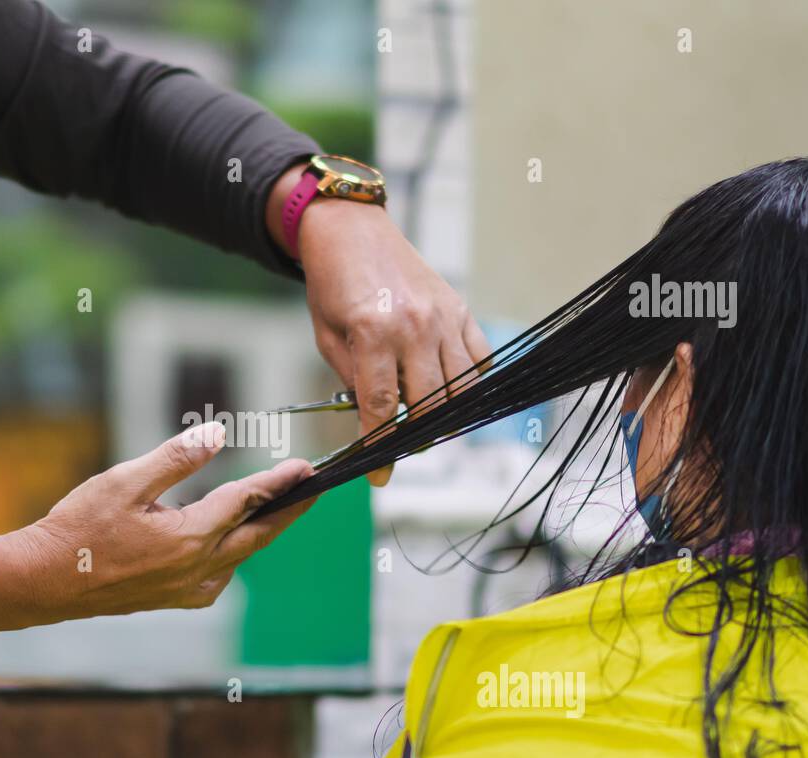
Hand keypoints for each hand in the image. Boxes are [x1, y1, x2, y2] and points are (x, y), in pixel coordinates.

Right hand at [0, 422, 314, 630]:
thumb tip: (216, 435)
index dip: (280, 482)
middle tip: (314, 490)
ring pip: (241, 558)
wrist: (44, 581)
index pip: (247, 501)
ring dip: (262, 533)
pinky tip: (229, 545)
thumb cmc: (78, 529)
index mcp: (189, 536)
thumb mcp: (124, 481)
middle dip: (290, 511)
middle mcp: (197, 568)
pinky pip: (219, 577)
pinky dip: (234, 556)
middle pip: (259, 535)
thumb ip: (175, 458)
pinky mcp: (173, 599)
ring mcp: (187, 589)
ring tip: (279, 511)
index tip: (307, 467)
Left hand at [268, 165, 490, 485]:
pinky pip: (480, 359)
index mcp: (373, 333)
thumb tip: (378, 421)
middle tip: (404, 449)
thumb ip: (354, 381)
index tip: (379, 475)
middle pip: (428, 405)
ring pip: (462, 389)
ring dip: (447, 416)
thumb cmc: (332, 285)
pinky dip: (470, 383)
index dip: (381, 448)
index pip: (381, 409)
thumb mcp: (327, 338)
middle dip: (416, 438)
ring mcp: (443, 317)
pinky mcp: (461, 309)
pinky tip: (451, 393)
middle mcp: (415, 326)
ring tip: (428, 426)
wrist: (352, 232)